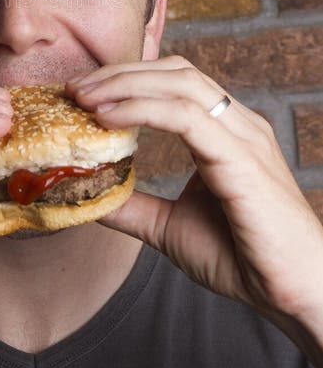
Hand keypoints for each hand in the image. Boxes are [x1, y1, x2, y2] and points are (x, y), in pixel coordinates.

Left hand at [65, 57, 322, 326]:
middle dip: (120, 73)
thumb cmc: (246, 259)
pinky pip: (186, 117)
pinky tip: (108, 117)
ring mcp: (243, 136)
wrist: (294, 295)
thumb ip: (135, 208)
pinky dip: (142, 109)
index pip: (175, 82)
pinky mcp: (242, 158)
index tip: (83, 92)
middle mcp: (237, 124)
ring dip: (125, 84)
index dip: (127, 79)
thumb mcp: (171, 227)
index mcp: (226, 132)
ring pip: (180, 84)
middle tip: (74, 87)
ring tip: (84, 97)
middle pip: (175, 72)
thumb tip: (88, 198)